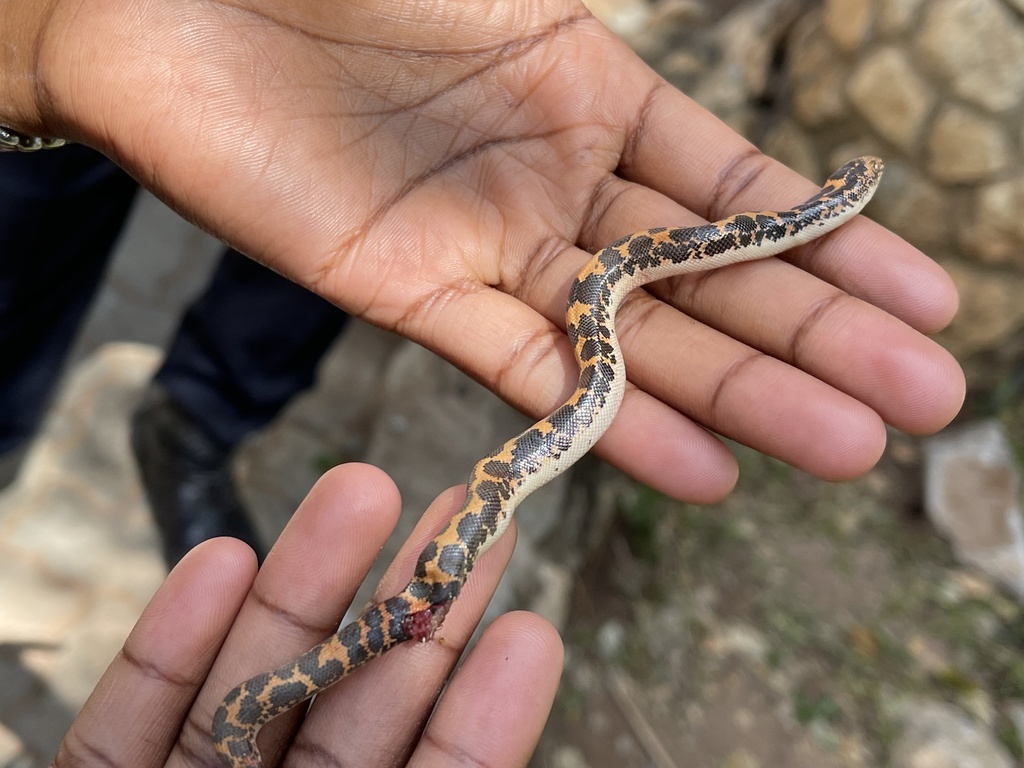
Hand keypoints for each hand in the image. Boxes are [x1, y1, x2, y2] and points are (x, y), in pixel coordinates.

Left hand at [12, 0, 962, 500]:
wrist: (164, 5)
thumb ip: (596, 20)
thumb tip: (703, 38)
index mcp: (589, 90)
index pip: (736, 191)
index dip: (833, 247)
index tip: (928, 302)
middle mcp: (553, 179)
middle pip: (706, 280)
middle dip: (816, 339)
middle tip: (920, 405)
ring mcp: (489, 245)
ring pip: (635, 339)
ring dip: (740, 397)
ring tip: (845, 449)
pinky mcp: (411, 296)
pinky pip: (526, 370)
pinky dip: (608, 419)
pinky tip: (700, 468)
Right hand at [53, 464, 561, 766]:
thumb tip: (534, 682)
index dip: (479, 709)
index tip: (529, 623)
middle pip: (350, 705)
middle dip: (404, 604)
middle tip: (461, 506)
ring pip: (249, 690)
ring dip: (298, 586)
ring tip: (360, 488)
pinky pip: (129, 722)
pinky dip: (170, 643)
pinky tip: (221, 558)